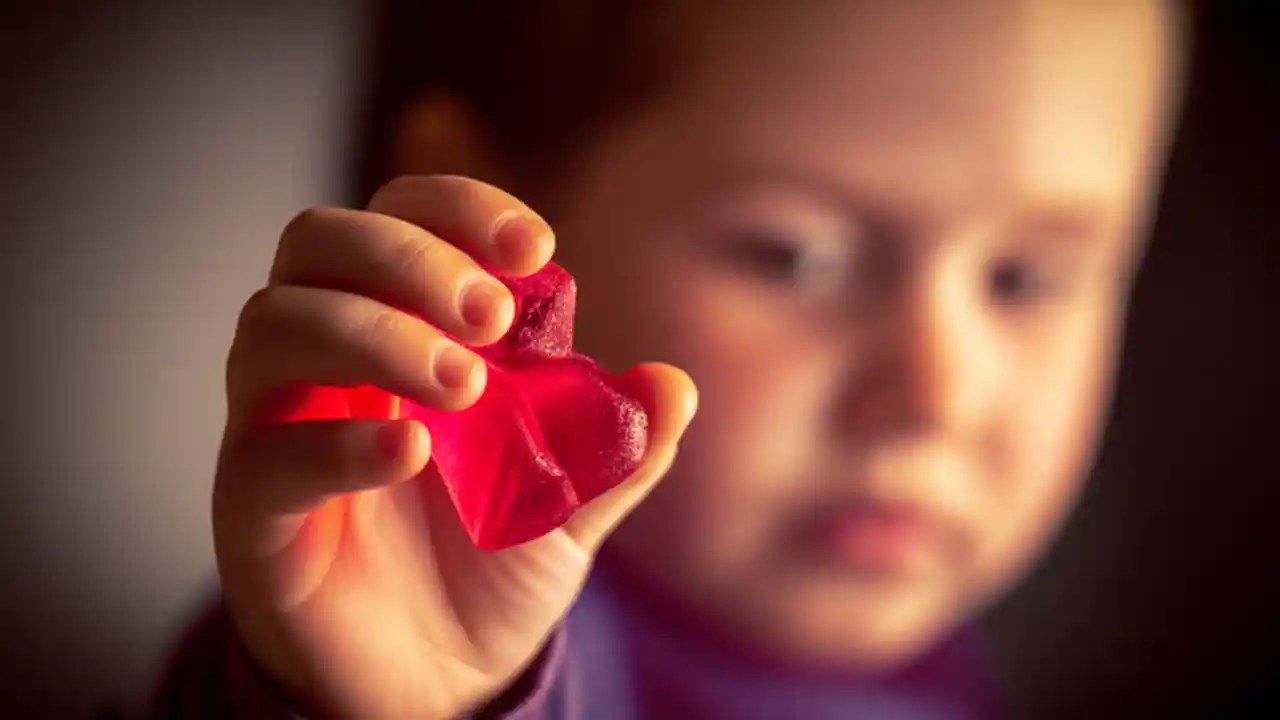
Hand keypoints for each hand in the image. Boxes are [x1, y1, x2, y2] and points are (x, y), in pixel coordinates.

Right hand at [212, 175, 696, 718]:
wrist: (445, 678)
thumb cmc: (493, 565)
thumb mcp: (574, 503)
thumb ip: (620, 446)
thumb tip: (673, 386)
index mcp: (403, 328)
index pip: (401, 218)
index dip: (458, 209)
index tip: (534, 248)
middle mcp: (331, 360)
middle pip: (320, 242)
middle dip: (410, 258)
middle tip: (492, 316)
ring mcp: (281, 426)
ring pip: (274, 326)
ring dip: (372, 334)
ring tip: (463, 388)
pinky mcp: (254, 510)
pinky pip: (263, 455)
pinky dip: (334, 443)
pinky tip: (408, 455)